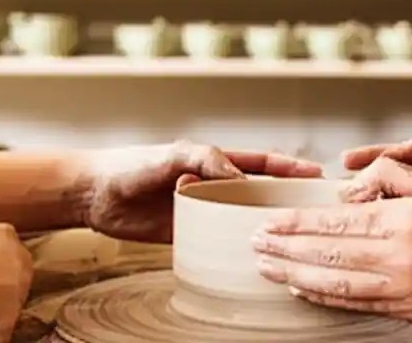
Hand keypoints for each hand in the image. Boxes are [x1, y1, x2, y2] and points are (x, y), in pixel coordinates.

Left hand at [79, 141, 322, 242]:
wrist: (94, 195)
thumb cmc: (132, 166)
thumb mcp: (174, 155)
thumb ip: (208, 160)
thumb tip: (240, 177)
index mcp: (215, 161)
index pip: (261, 163)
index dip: (289, 169)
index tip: (317, 175)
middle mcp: (213, 186)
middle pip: (257, 194)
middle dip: (284, 201)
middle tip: (313, 212)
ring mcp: (202, 211)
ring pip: (239, 220)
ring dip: (260, 227)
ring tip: (289, 238)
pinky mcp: (186, 234)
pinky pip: (216, 242)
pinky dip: (232, 249)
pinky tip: (250, 256)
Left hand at [253, 157, 411, 322]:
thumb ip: (393, 177)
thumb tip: (354, 184)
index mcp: (404, 222)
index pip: (334, 225)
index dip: (295, 226)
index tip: (268, 223)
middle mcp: (399, 259)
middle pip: (326, 257)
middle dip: (284, 251)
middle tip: (255, 246)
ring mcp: (404, 290)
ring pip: (336, 286)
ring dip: (296, 277)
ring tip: (270, 269)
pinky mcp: (411, 311)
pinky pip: (358, 304)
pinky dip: (327, 298)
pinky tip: (307, 290)